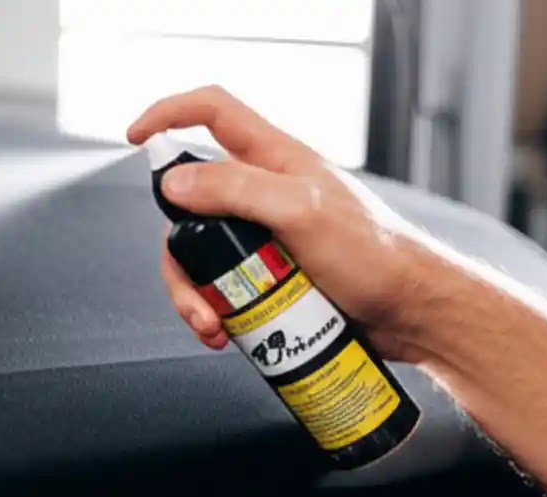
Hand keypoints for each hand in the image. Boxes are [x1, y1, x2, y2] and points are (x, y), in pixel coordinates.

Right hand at [127, 85, 440, 362]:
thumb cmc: (375, 257)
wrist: (411, 313)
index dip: (169, 114)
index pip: (212, 113)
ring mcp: (264, 235)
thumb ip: (238, 189)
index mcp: (273, 160)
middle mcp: (263, 192)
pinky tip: (226, 333)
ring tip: (212, 326)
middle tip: (192, 294)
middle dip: (179, 255)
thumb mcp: (302, 213)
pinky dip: (213, 311)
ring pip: (201, 255)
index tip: (136, 138)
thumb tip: (177, 181)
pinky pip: (221, 286)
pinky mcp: (269, 275)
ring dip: (193, 295)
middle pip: (189, 206)